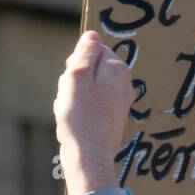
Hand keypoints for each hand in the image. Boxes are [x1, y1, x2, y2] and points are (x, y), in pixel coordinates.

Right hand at [53, 31, 133, 194]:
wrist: (88, 158)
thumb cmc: (80, 116)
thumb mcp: (77, 75)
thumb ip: (85, 52)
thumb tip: (93, 36)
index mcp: (118, 70)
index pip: (92, 50)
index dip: (76, 63)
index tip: (72, 79)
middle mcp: (124, 86)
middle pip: (89, 70)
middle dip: (74, 81)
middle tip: (70, 98)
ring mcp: (119, 104)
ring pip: (86, 90)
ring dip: (73, 98)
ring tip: (71, 114)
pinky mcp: (112, 120)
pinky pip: (89, 108)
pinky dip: (79, 113)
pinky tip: (75, 126)